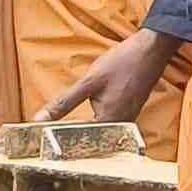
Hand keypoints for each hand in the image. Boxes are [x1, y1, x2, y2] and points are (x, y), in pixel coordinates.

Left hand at [34, 29, 178, 143]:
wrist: (152, 49)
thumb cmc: (123, 63)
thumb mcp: (89, 81)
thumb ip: (63, 103)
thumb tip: (39, 119)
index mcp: (109, 122)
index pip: (78, 141)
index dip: (59, 140)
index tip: (42, 139)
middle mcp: (121, 126)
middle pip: (91, 139)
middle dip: (71, 137)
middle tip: (49, 134)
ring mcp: (128, 119)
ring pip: (101, 132)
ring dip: (84, 129)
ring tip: (65, 127)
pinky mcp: (130, 112)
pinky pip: (110, 123)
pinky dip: (97, 120)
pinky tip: (90, 113)